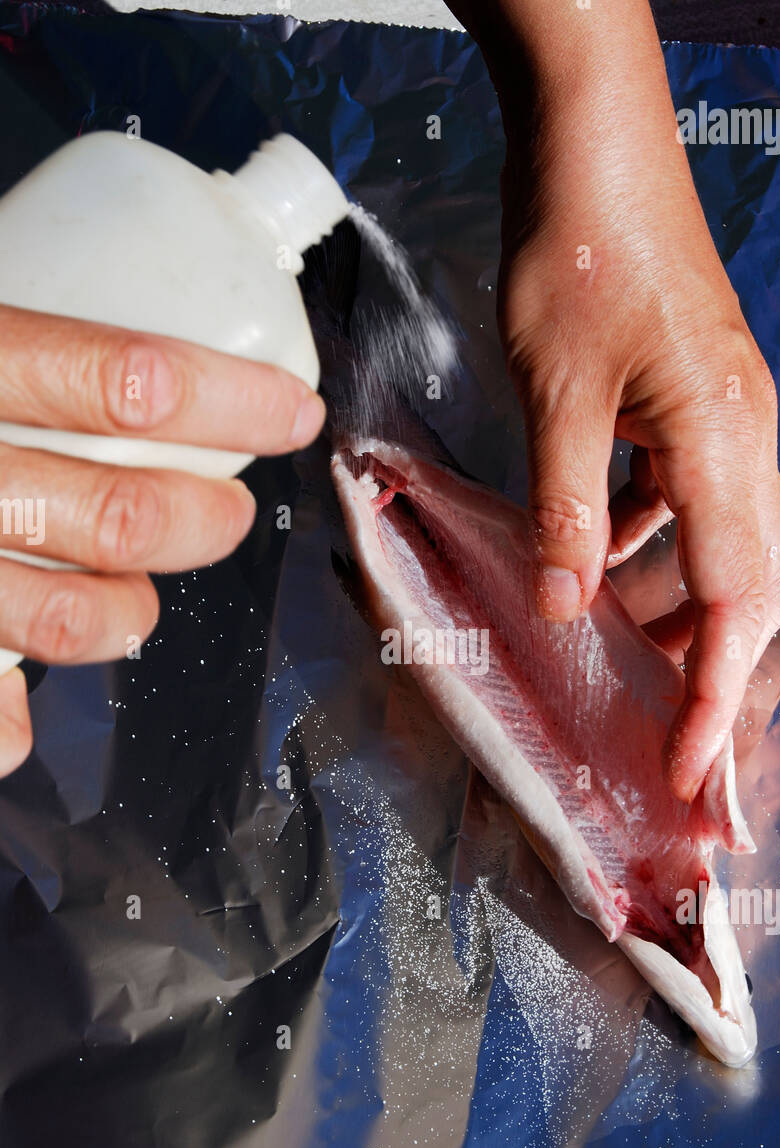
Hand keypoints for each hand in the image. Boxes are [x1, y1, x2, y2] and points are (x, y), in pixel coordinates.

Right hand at [0, 304, 325, 775]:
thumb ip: (24, 339)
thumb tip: (127, 331)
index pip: (128, 386)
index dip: (232, 405)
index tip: (288, 412)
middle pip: (125, 515)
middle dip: (205, 523)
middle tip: (227, 515)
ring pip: (72, 615)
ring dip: (128, 615)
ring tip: (134, 604)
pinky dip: (14, 720)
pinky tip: (25, 714)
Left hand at [450, 0, 779, 801]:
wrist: (591, 143)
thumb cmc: (574, 249)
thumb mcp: (554, 393)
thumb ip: (566, 510)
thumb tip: (567, 608)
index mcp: (722, 443)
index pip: (736, 602)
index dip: (713, 697)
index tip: (689, 772)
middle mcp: (741, 438)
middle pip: (749, 585)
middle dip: (716, 672)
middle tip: (677, 745)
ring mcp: (721, 416)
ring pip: (720, 546)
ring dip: (683, 612)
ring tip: (638, 672)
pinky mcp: (690, 398)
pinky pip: (684, 498)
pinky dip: (650, 545)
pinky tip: (599, 560)